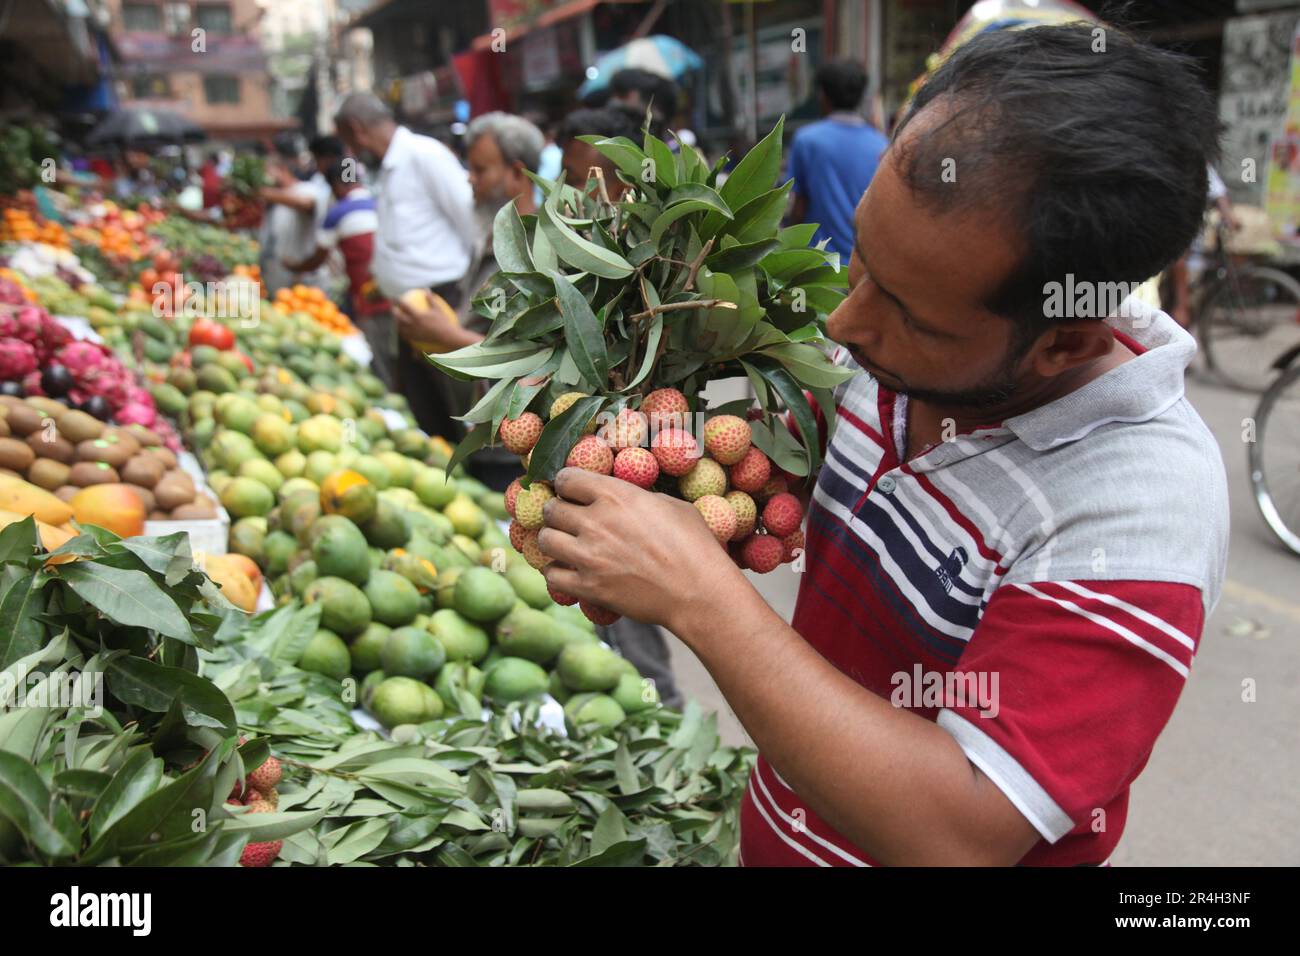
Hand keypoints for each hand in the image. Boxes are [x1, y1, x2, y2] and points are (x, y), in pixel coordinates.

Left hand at [393, 293, 469, 348]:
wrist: (447, 337)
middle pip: (399, 317)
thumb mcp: (438, 309)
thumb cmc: (444, 322)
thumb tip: (427, 290)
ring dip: (397, 323)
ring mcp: (414, 332)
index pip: (405, 306)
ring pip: (401, 327)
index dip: (399, 301)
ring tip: (396, 320)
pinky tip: (404, 331)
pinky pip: (406, 335)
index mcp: (418, 316)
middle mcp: (414, 325)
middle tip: (393, 308)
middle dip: (394, 312)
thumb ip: (431, 299)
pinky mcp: (416, 339)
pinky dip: (403, 332)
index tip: (396, 298)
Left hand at [538, 468, 749, 634]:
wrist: (699, 592)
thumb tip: (619, 497)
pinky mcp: (588, 587)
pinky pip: (551, 574)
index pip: (565, 478)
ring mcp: (589, 556)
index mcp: (616, 495)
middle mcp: (596, 522)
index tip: (570, 491)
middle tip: (567, 519)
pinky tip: (567, 569)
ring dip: (553, 539)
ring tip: (565, 543)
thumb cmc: (695, 546)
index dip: (566, 483)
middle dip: (558, 511)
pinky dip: (556, 571)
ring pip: (545, 539)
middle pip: (551, 508)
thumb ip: (636, 497)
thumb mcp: (670, 505)